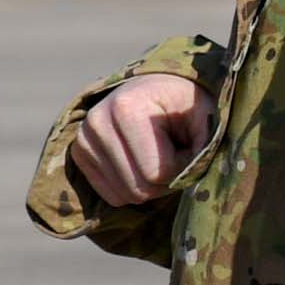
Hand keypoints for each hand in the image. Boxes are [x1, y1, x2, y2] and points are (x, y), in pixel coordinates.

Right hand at [73, 70, 211, 206]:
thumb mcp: (206, 118)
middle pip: (137, 189)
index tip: (190, 145)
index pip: (156, 174)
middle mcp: (96, 122)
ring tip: (157, 155)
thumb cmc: (187, 104)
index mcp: (126, 108)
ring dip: (150, 184)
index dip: (183, 167)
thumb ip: (203, 150)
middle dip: (166, 181)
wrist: (159, 89)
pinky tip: (139, 161)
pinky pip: (112, 195)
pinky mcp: (78, 154)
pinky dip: (132, 186)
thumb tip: (184, 181)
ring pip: (124, 195)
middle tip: (176, 154)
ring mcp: (81, 139)